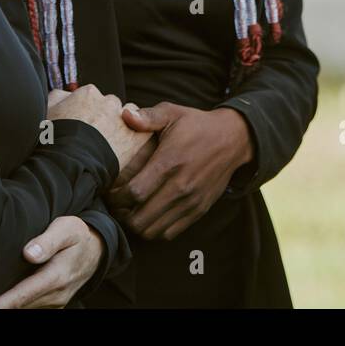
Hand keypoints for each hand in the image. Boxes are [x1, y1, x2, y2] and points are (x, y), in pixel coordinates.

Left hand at [0, 215, 102, 308]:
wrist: (97, 251)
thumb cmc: (78, 236)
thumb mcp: (67, 229)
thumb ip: (48, 241)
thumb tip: (29, 253)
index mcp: (56, 277)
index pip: (21, 296)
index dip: (0, 305)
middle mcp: (55, 295)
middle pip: (18, 307)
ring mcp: (55, 302)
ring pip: (23, 309)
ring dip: (5, 306)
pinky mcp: (53, 305)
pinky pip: (29, 308)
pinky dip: (14, 306)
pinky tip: (0, 302)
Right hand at [47, 86, 152, 175]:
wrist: (66, 163)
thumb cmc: (52, 139)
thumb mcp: (45, 112)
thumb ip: (57, 98)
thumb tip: (65, 94)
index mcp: (88, 93)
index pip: (93, 98)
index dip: (88, 113)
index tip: (83, 126)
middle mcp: (109, 102)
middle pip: (111, 106)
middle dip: (105, 118)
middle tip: (96, 137)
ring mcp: (124, 119)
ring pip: (130, 117)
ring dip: (123, 126)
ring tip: (112, 145)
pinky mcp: (137, 137)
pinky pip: (144, 132)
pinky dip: (138, 139)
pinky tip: (128, 149)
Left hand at [105, 103, 253, 241]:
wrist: (234, 139)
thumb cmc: (198, 125)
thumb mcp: (173, 113)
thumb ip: (148, 116)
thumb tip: (124, 114)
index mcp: (170, 162)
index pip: (134, 193)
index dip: (116, 197)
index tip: (110, 191)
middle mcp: (181, 186)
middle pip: (140, 219)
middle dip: (122, 214)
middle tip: (117, 204)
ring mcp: (191, 201)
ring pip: (153, 231)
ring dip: (137, 225)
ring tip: (131, 211)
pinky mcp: (199, 210)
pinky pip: (170, 232)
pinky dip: (155, 229)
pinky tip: (150, 215)